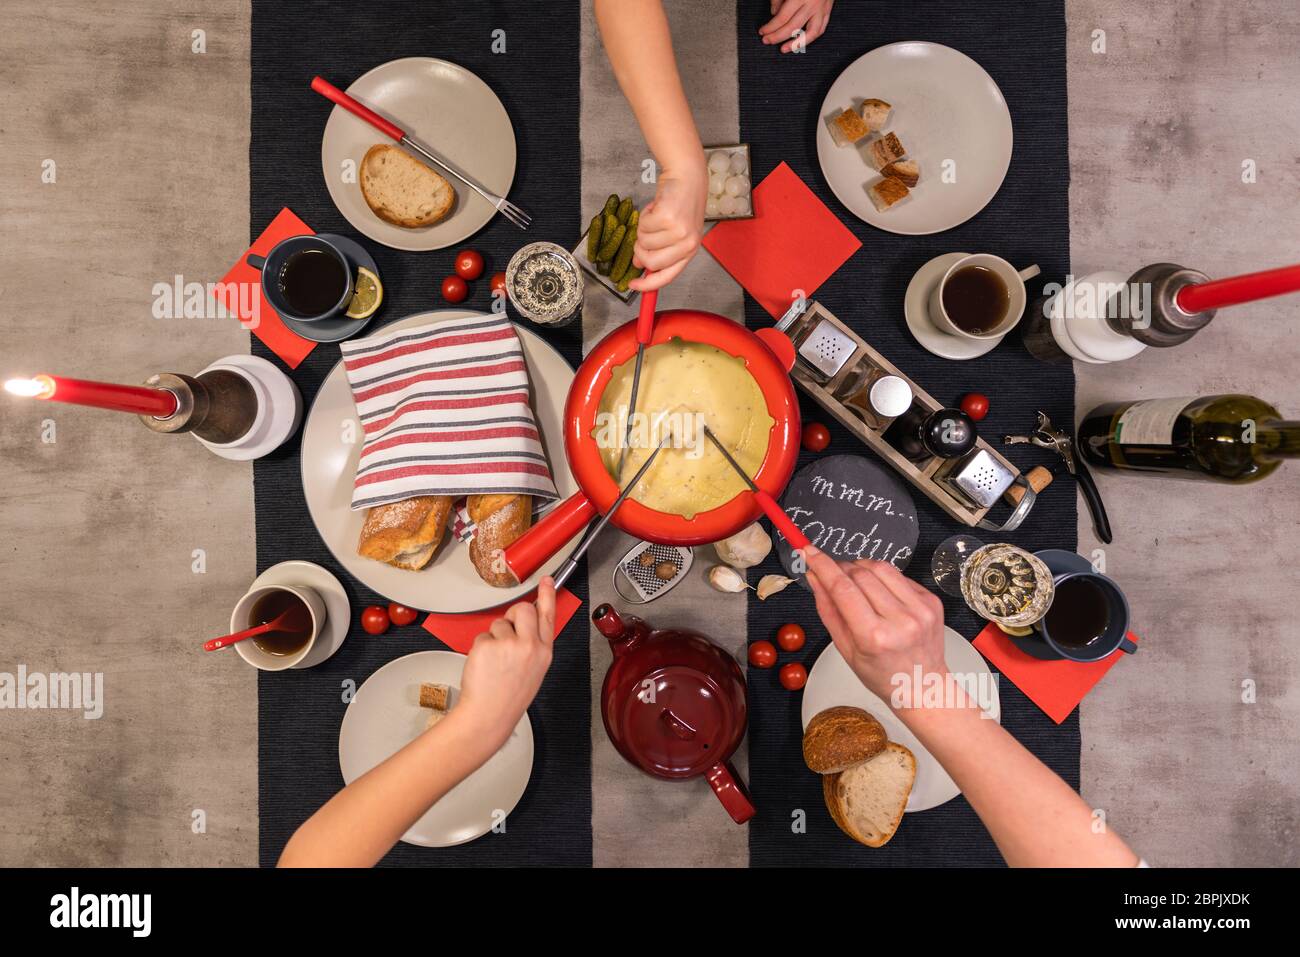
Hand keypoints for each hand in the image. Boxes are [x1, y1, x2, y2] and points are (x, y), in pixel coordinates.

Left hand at [454, 578, 556, 751]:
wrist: (489, 714)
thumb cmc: (510, 695)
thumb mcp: (534, 669)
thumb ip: (533, 644)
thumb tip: (525, 624)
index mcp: (544, 652)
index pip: (548, 615)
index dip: (547, 595)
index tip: (547, 581)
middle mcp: (530, 645)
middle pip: (522, 608)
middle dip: (512, 616)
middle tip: (506, 635)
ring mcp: (508, 644)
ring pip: (499, 623)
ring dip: (493, 637)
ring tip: (495, 662)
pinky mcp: (488, 645)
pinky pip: (482, 635)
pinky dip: (480, 648)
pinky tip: (484, 665)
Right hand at [629, 160, 706, 291]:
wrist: (687, 177)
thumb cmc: (681, 203)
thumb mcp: (674, 232)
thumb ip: (659, 250)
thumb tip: (639, 262)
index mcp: (689, 251)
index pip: (667, 276)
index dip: (647, 285)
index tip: (633, 286)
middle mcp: (687, 244)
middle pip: (650, 261)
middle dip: (640, 250)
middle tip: (642, 236)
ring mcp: (678, 231)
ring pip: (644, 241)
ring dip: (643, 228)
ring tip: (655, 216)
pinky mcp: (668, 218)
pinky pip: (643, 225)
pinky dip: (644, 215)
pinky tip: (655, 207)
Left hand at [760, 0, 833, 52]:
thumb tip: (774, 13)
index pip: (782, 17)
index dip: (771, 27)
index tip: (763, 31)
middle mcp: (812, 4)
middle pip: (792, 27)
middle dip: (777, 36)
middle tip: (767, 40)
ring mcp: (821, 9)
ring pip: (809, 33)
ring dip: (795, 44)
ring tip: (783, 49)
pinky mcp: (828, 11)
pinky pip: (820, 29)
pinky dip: (810, 38)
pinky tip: (800, 43)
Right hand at [803, 546, 947, 702]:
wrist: (924, 687)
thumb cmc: (882, 675)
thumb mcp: (845, 649)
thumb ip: (828, 609)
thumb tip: (813, 576)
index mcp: (874, 637)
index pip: (842, 588)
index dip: (822, 565)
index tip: (808, 551)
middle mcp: (900, 620)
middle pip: (861, 573)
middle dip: (840, 567)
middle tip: (831, 572)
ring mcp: (920, 609)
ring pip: (881, 567)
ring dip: (861, 567)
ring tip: (856, 583)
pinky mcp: (931, 601)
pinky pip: (900, 576)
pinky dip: (883, 578)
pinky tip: (880, 594)